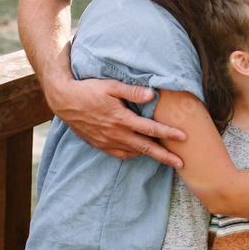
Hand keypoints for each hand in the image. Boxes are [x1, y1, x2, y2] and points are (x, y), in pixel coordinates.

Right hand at [46, 76, 186, 167]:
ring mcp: (107, 141)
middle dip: (165, 156)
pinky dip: (132, 154)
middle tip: (181, 164)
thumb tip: (153, 94)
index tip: (184, 138)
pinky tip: (139, 152)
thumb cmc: (89, 90)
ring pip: (134, 152)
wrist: (64, 100)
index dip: (169, 133)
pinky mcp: (99, 144)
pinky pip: (120, 154)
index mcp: (121, 119)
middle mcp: (115, 133)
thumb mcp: (111, 86)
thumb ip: (132, 91)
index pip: (150, 128)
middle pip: (146, 147)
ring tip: (165, 158)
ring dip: (150, 155)